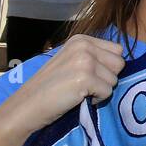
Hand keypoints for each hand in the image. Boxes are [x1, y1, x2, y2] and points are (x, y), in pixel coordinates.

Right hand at [0, 34, 125, 137]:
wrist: (25, 106)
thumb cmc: (49, 88)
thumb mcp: (70, 62)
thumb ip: (92, 57)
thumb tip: (120, 62)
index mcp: (81, 39)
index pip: (117, 50)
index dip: (108, 67)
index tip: (89, 75)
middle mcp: (84, 45)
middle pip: (119, 63)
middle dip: (107, 78)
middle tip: (86, 86)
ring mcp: (84, 60)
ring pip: (115, 79)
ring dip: (101, 90)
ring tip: (80, 92)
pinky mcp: (85, 78)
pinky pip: (108, 92)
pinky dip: (97, 100)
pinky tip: (78, 99)